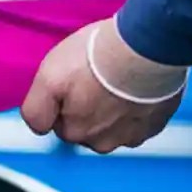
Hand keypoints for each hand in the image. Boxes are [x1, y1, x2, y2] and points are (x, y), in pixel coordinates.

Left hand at [20, 18, 187, 153]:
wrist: (146, 48)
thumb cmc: (96, 57)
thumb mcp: (48, 76)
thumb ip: (37, 109)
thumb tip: (40, 127)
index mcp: (73, 132)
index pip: (56, 125)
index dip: (60, 102)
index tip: (69, 84)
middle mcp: (101, 143)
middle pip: (84, 128)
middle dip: (85, 108)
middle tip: (94, 79)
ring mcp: (130, 136)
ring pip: (111, 128)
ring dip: (111, 111)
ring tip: (116, 82)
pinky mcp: (154, 125)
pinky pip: (138, 122)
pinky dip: (135, 109)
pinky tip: (135, 89)